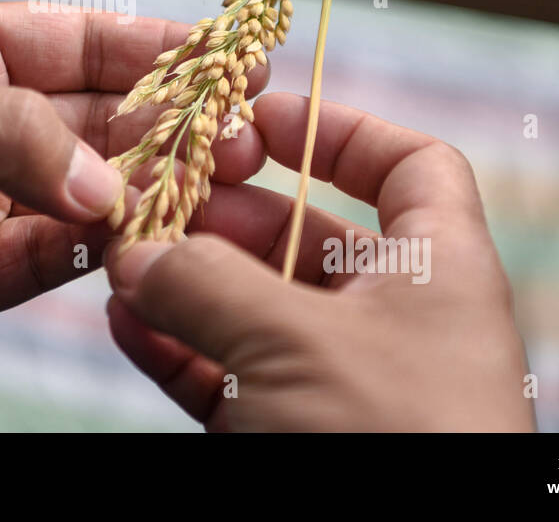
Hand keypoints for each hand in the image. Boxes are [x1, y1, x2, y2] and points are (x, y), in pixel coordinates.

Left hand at [0, 3, 266, 394]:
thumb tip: (111, 183)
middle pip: (97, 117)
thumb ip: (11, 139)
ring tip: (218, 189)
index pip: (77, 40)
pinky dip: (95, 249)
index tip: (230, 53)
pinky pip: (50, 256)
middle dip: (170, 123)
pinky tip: (136, 238)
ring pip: (86, 188)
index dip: (155, 45)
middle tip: (245, 135)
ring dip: (148, 189)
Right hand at [105, 93, 534, 430]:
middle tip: (153, 193)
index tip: (260, 115)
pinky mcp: (291, 437)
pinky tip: (126, 320)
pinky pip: (227, 373)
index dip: (339, 128)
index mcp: (437, 272)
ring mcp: (339, 383)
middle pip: (304, 234)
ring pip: (253, 307)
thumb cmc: (390, 444)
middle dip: (222, 212)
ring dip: (185, 280)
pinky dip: (177, 348)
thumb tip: (137, 252)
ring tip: (121, 255)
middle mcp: (393, 321)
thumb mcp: (296, 343)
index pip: (408, 167)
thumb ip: (208, 283)